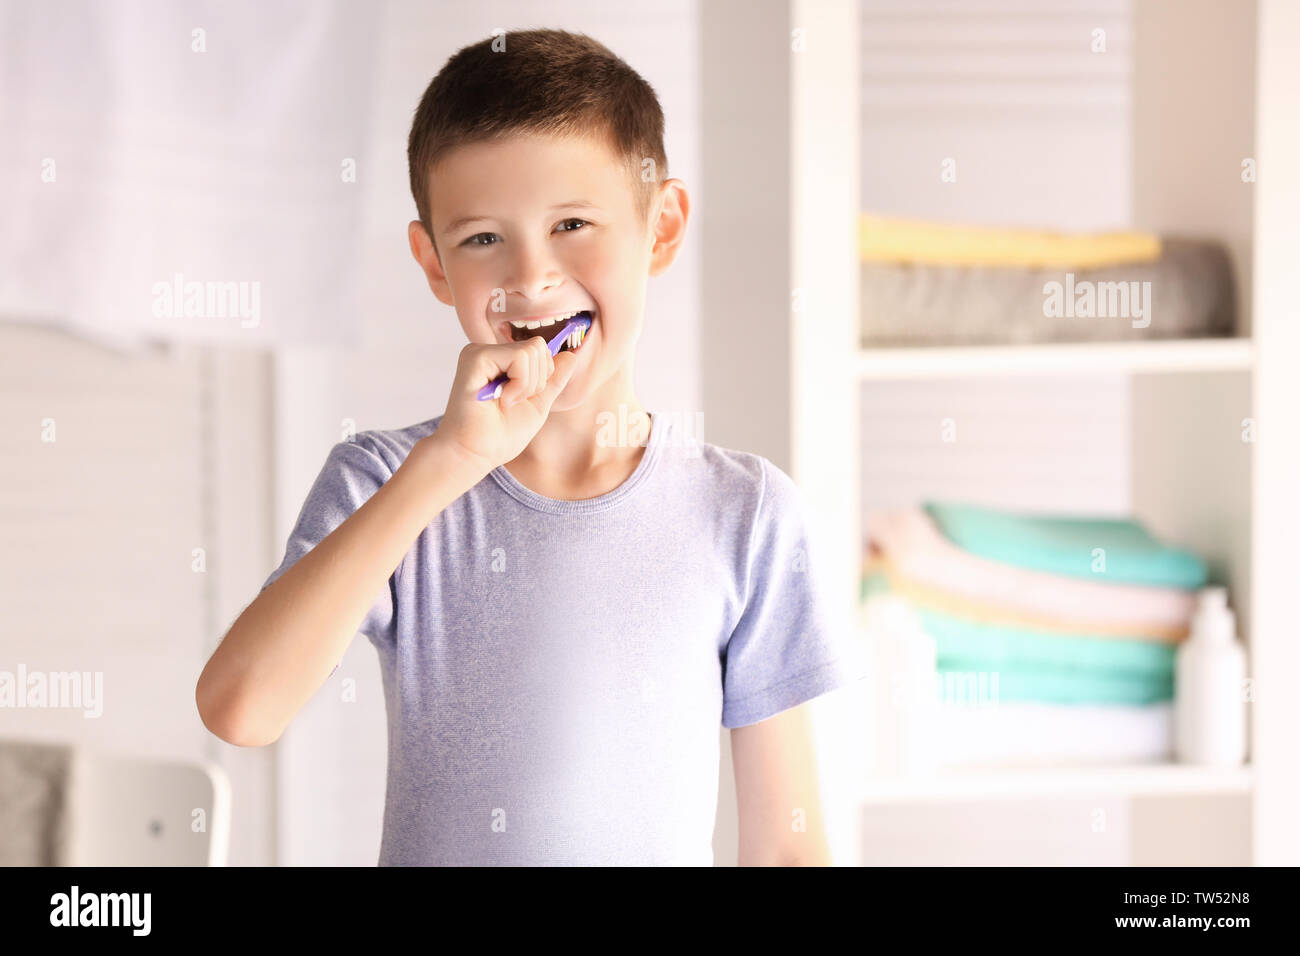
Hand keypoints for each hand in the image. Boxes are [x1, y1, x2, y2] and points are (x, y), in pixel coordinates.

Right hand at [431, 336, 579, 470]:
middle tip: (510, 403)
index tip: (518, 400)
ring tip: (504, 402)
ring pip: (532, 351)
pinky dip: (519, 385)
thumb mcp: (537, 404)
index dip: (542, 378)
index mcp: (500, 361)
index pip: (540, 350)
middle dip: (536, 382)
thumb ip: (553, 380)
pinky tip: (499, 399)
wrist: (474, 454)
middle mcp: (488, 352)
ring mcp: (480, 351)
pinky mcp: (476, 357)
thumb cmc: (500, 435)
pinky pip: (520, 357)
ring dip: (527, 386)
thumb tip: (571, 355)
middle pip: (538, 347)